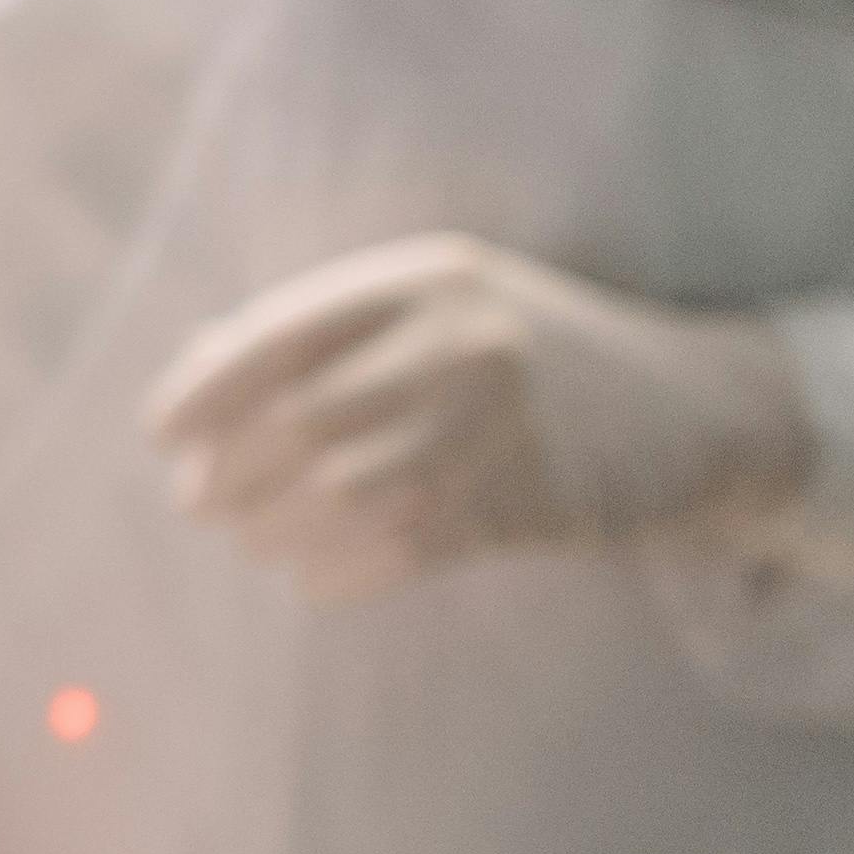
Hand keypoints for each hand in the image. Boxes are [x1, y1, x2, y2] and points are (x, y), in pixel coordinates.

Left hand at [145, 232, 815, 601]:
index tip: (160, 436)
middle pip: (299, 423)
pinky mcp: (532, 500)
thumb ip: (318, 330)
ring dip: (274, 529)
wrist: (692, 408)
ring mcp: (503, 422)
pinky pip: (400, 548)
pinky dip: (335, 569)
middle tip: (201, 502)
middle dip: (228, 473)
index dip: (201, 395)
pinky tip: (312, 573)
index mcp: (425, 280)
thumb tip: (192, 375)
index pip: (276, 338)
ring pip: (343, 493)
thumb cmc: (526, 354)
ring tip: (254, 538)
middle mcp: (462, 342)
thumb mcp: (432, 307)